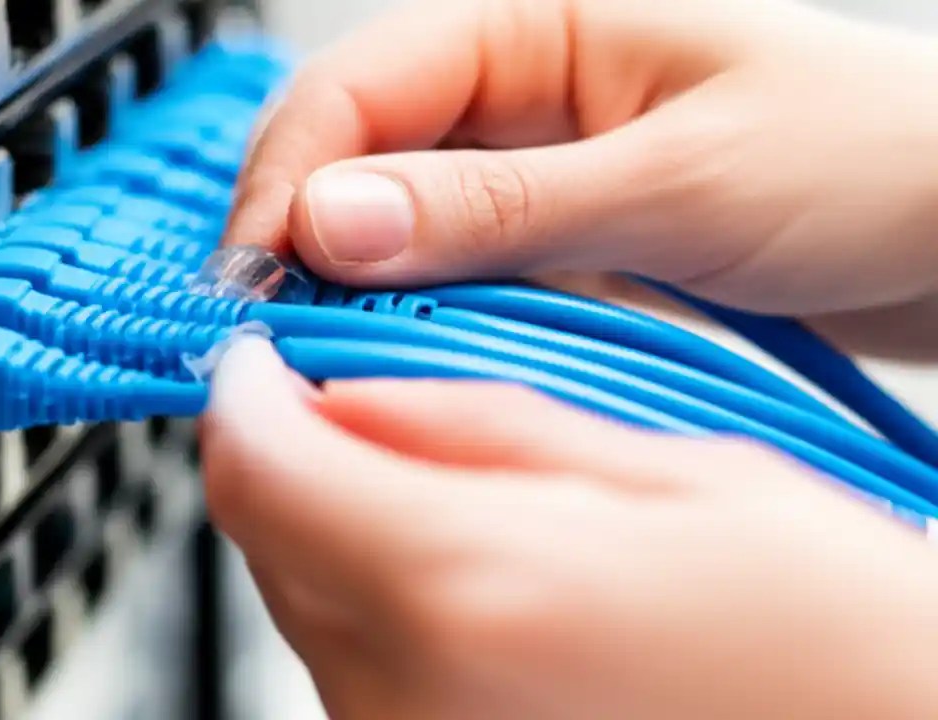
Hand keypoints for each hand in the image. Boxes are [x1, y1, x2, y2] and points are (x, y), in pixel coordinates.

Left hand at [201, 337, 937, 718]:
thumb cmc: (834, 639)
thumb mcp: (671, 477)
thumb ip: (478, 430)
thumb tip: (351, 395)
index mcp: (470, 588)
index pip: (258, 466)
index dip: (247, 390)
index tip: (269, 354)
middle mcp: (408, 696)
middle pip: (265, 534)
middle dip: (299, 452)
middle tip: (370, 402)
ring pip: (299, 601)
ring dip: (339, 527)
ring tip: (460, 498)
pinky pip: (350, 670)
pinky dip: (377, 602)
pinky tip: (475, 579)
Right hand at [223, 0, 937, 314]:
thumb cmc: (868, 157)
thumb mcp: (677, 183)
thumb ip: (499, 208)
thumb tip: (336, 223)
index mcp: (533, 21)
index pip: (354, 89)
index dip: (289, 182)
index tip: (260, 279)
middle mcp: (515, 89)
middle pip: (353, 155)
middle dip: (303, 241)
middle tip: (279, 334)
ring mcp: (528, 169)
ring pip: (393, 223)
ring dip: (359, 290)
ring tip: (334, 358)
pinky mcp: (550, 237)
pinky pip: (452, 274)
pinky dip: (425, 318)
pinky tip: (411, 359)